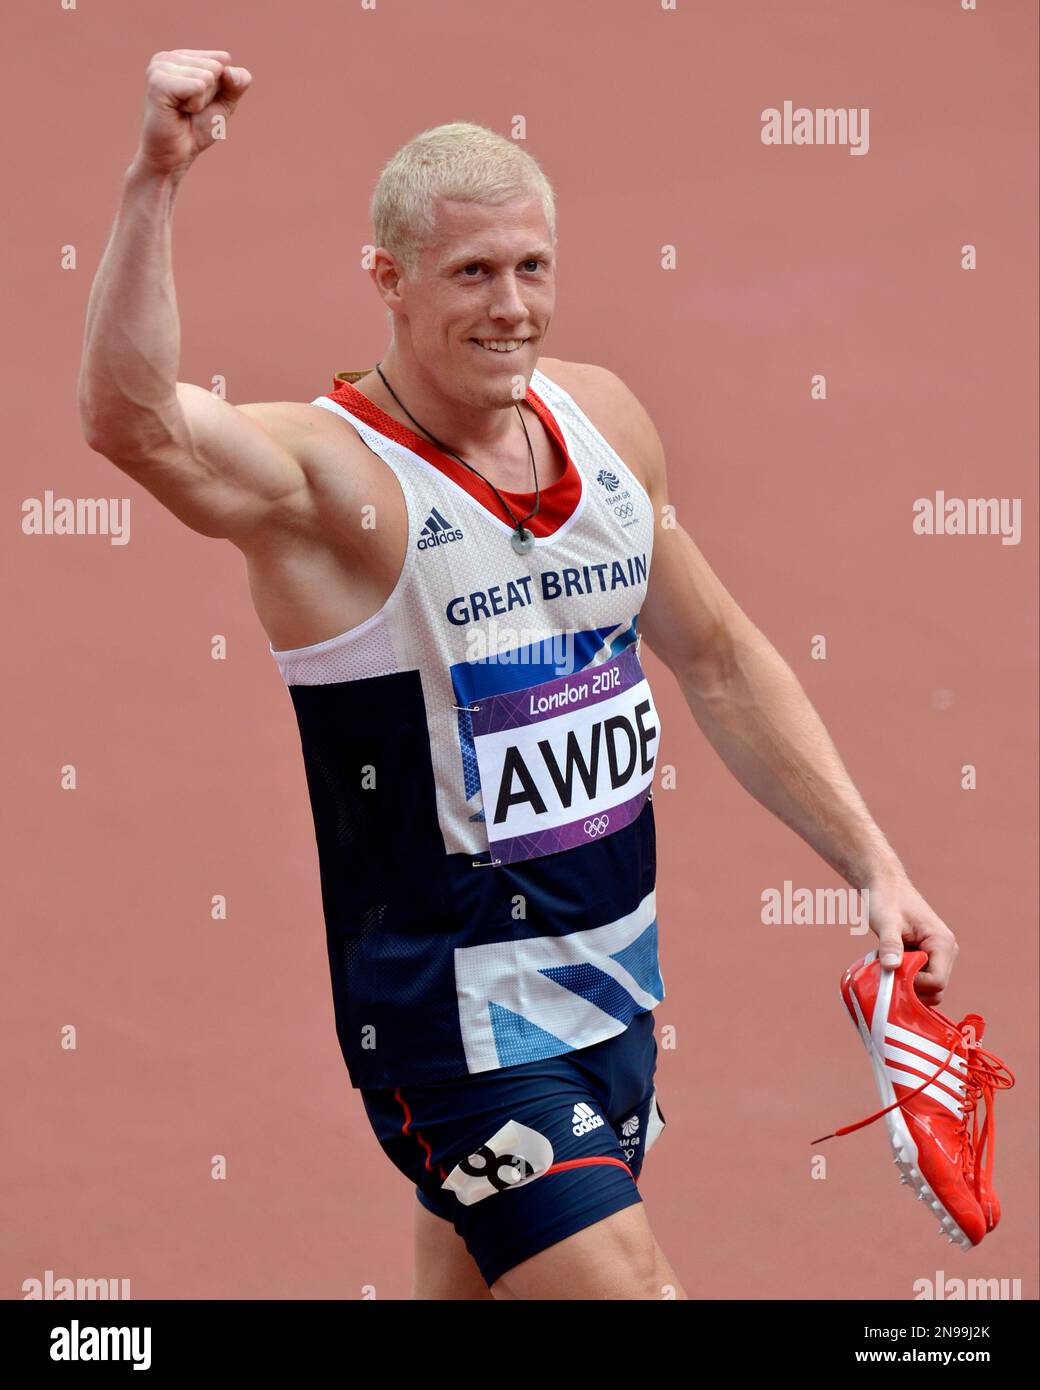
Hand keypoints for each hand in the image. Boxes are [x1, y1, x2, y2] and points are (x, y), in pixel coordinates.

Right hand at [135, 50, 251, 176]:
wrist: (175, 157)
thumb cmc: (195, 130)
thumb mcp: (223, 104)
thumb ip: (236, 84)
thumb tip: (231, 69)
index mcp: (181, 57)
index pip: (222, 60)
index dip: (220, 89)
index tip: (199, 102)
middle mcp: (167, 57)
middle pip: (215, 67)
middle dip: (210, 96)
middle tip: (190, 110)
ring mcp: (159, 67)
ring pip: (207, 77)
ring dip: (201, 102)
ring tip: (182, 111)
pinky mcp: (158, 82)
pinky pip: (197, 87)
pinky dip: (194, 105)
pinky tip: (177, 111)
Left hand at [866, 875, 957, 1005]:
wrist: (885, 887)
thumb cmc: (886, 900)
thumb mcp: (885, 921)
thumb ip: (889, 944)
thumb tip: (892, 967)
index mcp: (942, 943)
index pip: (937, 982)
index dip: (914, 984)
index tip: (892, 972)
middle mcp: (946, 952)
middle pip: (935, 989)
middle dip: (910, 986)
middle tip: (887, 970)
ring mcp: (938, 956)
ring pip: (927, 988)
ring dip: (905, 982)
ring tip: (887, 963)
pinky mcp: (927, 958)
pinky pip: (919, 980)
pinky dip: (903, 977)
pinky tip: (889, 962)